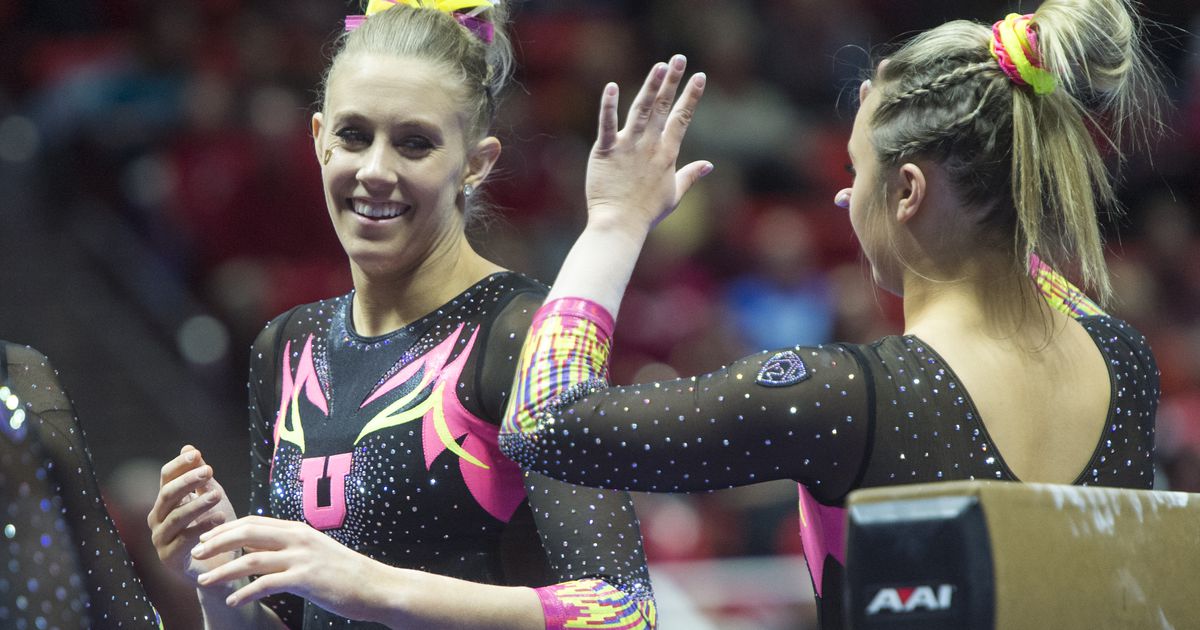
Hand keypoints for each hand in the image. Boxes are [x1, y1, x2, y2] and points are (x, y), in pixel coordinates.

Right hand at [148, 445, 237, 582]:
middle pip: (167, 495)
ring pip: (176, 517)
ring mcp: (160, 538)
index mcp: (165, 501)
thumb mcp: (209, 498)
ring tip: (218, 495)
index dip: (179, 465)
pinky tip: (220, 518)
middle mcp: (157, 518)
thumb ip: (199, 477)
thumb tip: (189, 447)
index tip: (196, 454)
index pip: (165, 478)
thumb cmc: (212, 528)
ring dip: (197, 504)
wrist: (217, 566)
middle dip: (188, 481)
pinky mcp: (169, 558)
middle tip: (209, 471)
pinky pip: (184, 540)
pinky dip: (202, 528)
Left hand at [191, 516, 389, 621]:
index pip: (254, 522)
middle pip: (247, 533)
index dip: (226, 528)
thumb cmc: (346, 572)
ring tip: (205, 581)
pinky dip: (246, 593)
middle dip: (217, 541)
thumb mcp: (317, 552)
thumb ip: (292, 548)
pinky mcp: (305, 579)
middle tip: (196, 552)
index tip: (206, 538)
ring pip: (251, 560)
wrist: (376, 585)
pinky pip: (266, 584)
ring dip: (223, 571)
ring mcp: (301, 558)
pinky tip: (233, 602)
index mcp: (299, 530)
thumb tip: (265, 551)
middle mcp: (298, 538)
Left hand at [585, 54, 710, 231]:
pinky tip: (612, 86)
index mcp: (667, 154)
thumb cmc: (646, 213)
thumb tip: (710, 165)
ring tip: (660, 66)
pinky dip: (609, 105)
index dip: (691, 96)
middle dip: (673, 81)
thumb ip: (691, 176)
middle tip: (679, 58)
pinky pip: (607, 124)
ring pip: (641, 110)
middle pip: (664, 107)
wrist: (620, 225)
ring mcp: (628, 146)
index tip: (699, 76)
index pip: (682, 118)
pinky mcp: (605, 150)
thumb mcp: (674, 194)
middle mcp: (650, 145)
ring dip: (651, 86)